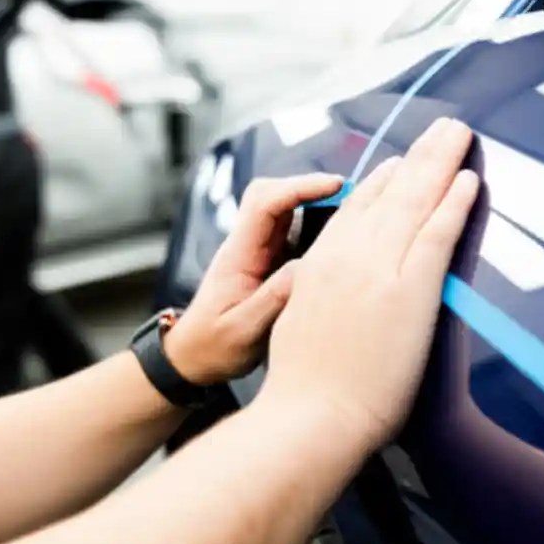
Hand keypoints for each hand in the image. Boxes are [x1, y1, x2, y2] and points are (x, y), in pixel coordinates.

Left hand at [165, 173, 345, 384]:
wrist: (193, 357)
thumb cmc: (213, 345)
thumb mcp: (244, 330)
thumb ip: (274, 299)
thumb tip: (308, 267)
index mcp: (238, 255)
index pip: (264, 204)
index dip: (299, 188)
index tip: (335, 186)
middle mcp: (246, 245)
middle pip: (273, 195)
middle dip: (309, 187)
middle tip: (348, 194)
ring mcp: (256, 251)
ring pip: (284, 210)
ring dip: (314, 204)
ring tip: (349, 212)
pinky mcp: (267, 261)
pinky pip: (291, 232)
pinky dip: (314, 226)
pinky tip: (336, 237)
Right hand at [261, 118, 478, 448]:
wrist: (313, 422)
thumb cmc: (305, 393)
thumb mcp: (298, 329)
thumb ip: (315, 299)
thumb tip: (324, 289)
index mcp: (318, 265)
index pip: (355, 209)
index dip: (382, 182)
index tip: (400, 161)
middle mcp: (346, 257)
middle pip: (388, 193)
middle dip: (420, 157)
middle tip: (443, 127)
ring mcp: (377, 270)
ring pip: (414, 201)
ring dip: (441, 163)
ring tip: (460, 134)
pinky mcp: (409, 290)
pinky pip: (436, 233)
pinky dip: (454, 203)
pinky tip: (469, 179)